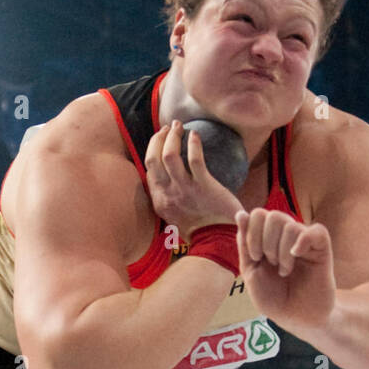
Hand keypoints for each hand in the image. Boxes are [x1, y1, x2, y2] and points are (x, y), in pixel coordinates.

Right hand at [145, 120, 244, 242]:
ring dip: (173, 136)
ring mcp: (184, 190)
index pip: (149, 169)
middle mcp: (167, 194)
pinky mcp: (203, 187)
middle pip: (154, 158)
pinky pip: (195, 160)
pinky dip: (193, 144)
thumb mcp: (178, 217)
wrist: (218, 242)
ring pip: (170, 155)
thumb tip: (174, 184)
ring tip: (180, 127)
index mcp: (160, 201)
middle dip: (158, 138)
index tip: (160, 138)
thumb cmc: (202, 230)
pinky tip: (196, 136)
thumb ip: (172, 200)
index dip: (152, 149)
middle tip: (169, 128)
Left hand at [235, 209, 335, 335]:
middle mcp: (286, 236)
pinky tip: (297, 255)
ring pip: (290, 225)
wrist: (295, 319)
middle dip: (265, 242)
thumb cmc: (274, 299)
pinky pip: (316, 231)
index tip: (255, 257)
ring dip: (282, 251)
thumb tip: (240, 214)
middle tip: (270, 264)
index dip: (252, 233)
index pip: (258, 215)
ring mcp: (304, 241)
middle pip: (273, 216)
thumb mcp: (250, 272)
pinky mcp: (322, 250)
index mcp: (268, 238)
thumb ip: (245, 244)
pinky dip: (303, 240)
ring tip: (284, 271)